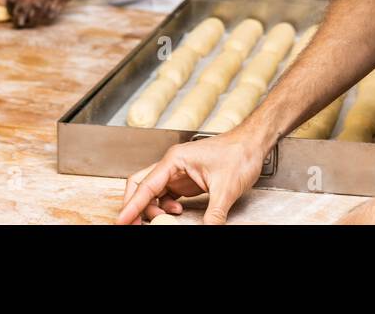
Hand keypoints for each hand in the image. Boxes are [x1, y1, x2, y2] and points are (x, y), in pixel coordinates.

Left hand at [6, 0, 100, 27]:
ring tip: (33, 22)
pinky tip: (46, 16)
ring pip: (34, 15)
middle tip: (21, 22)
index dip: (10, 9)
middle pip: (20, 9)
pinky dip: (47, 18)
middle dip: (19, 18)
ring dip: (33, 20)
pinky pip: (50, 14)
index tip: (12, 13)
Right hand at [117, 127, 267, 224]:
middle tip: (132, 225)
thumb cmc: (239, 154)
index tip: (122, 221)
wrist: (253, 144)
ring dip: (151, 208)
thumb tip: (207, 231)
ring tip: (159, 222)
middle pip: (140, 185)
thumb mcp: (226, 189)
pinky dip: (165, 207)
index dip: (132, 206)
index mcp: (175, 160)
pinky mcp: (185, 180)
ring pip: (152, 191)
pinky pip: (166, 195)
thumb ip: (214, 214)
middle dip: (134, 205)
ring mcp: (178, 172)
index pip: (145, 186)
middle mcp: (172, 164)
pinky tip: (175, 213)